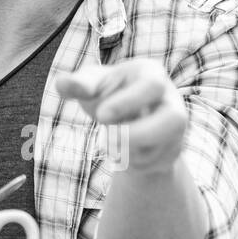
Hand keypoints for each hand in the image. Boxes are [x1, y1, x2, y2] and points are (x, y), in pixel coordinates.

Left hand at [57, 59, 187, 174]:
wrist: (124, 120)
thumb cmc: (107, 94)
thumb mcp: (91, 84)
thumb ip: (78, 84)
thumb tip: (61, 83)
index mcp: (152, 74)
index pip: (151, 86)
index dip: (127, 102)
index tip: (101, 116)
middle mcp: (171, 100)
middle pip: (174, 120)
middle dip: (138, 134)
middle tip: (105, 140)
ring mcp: (176, 128)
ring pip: (165, 146)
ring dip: (131, 151)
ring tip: (109, 143)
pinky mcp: (173, 151)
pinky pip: (155, 164)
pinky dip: (132, 163)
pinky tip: (122, 152)